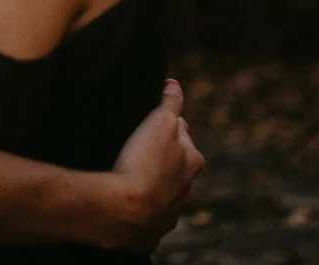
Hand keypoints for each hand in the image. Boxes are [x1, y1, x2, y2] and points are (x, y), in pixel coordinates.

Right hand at [101, 79, 203, 252]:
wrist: (124, 211)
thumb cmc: (143, 163)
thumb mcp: (159, 122)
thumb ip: (170, 103)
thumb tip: (175, 84)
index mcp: (193, 160)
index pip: (182, 132)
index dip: (165, 125)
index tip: (149, 125)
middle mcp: (188, 189)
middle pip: (177, 163)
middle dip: (164, 156)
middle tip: (139, 150)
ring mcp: (170, 213)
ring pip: (165, 193)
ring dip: (154, 186)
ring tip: (131, 177)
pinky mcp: (149, 232)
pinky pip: (147, 216)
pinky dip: (140, 208)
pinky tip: (125, 202)